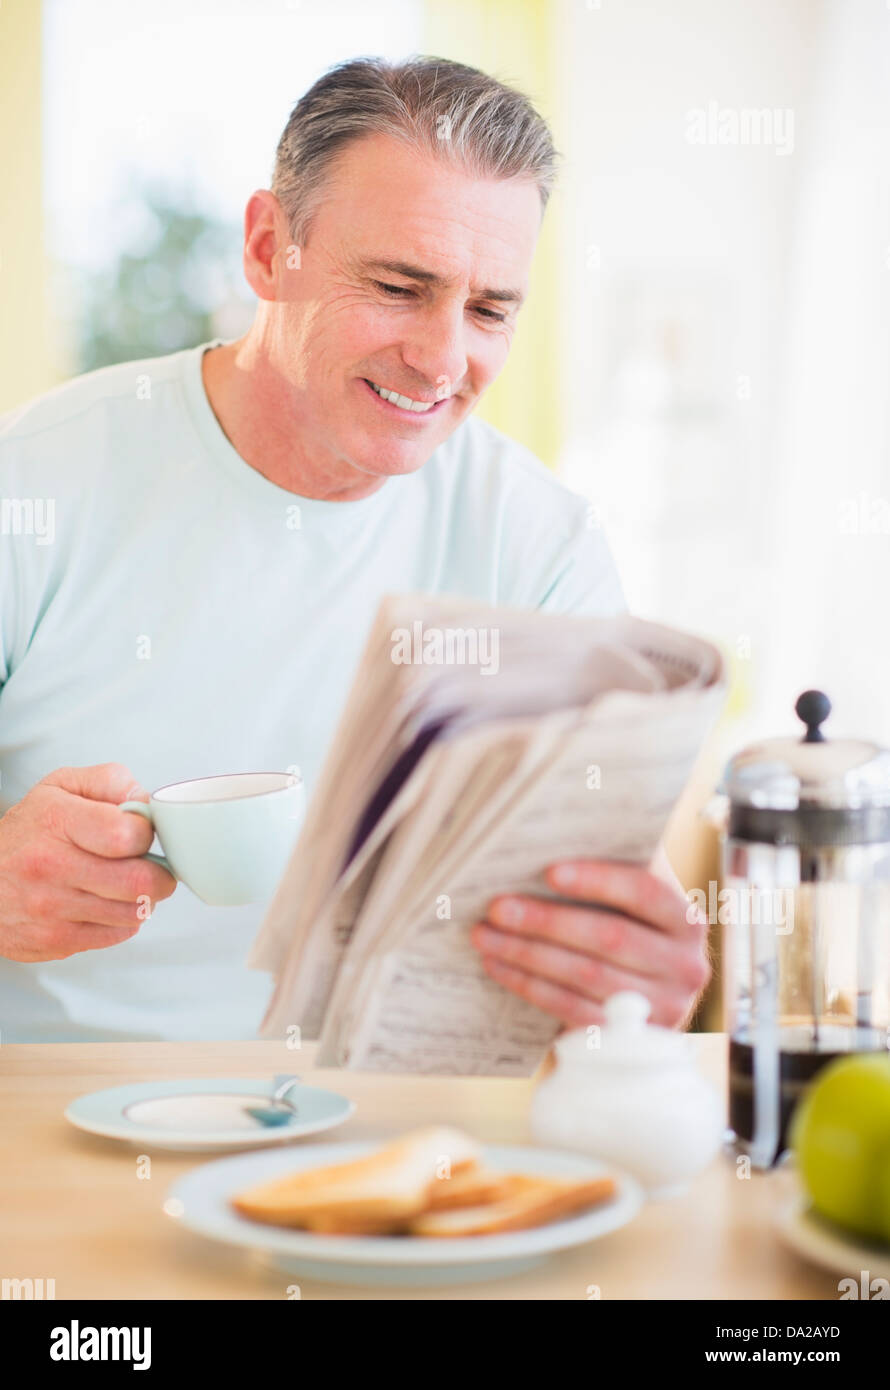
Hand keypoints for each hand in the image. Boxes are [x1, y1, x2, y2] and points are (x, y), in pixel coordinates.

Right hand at [0, 763, 176, 962]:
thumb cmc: (26, 833)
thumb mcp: (61, 787)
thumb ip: (110, 783)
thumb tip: (146, 803)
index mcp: (57, 821)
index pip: (128, 834)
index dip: (147, 833)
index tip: (140, 833)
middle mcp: (51, 866)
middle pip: (140, 881)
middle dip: (160, 873)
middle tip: (153, 866)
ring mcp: (51, 908)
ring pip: (134, 912)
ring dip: (142, 899)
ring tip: (125, 883)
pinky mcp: (55, 940)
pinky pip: (116, 935)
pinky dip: (121, 920)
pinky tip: (105, 903)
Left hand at [470, 857, 709, 1029]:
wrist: (643, 1005)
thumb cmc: (628, 933)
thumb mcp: (634, 907)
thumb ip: (612, 877)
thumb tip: (547, 845)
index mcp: (687, 921)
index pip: (645, 893)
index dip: (598, 881)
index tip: (549, 872)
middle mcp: (685, 966)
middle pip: (609, 938)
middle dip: (546, 921)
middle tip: (498, 908)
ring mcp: (661, 1008)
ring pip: (585, 976)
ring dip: (527, 955)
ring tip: (486, 936)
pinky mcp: (627, 1039)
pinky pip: (572, 1009)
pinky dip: (530, 986)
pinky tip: (499, 966)